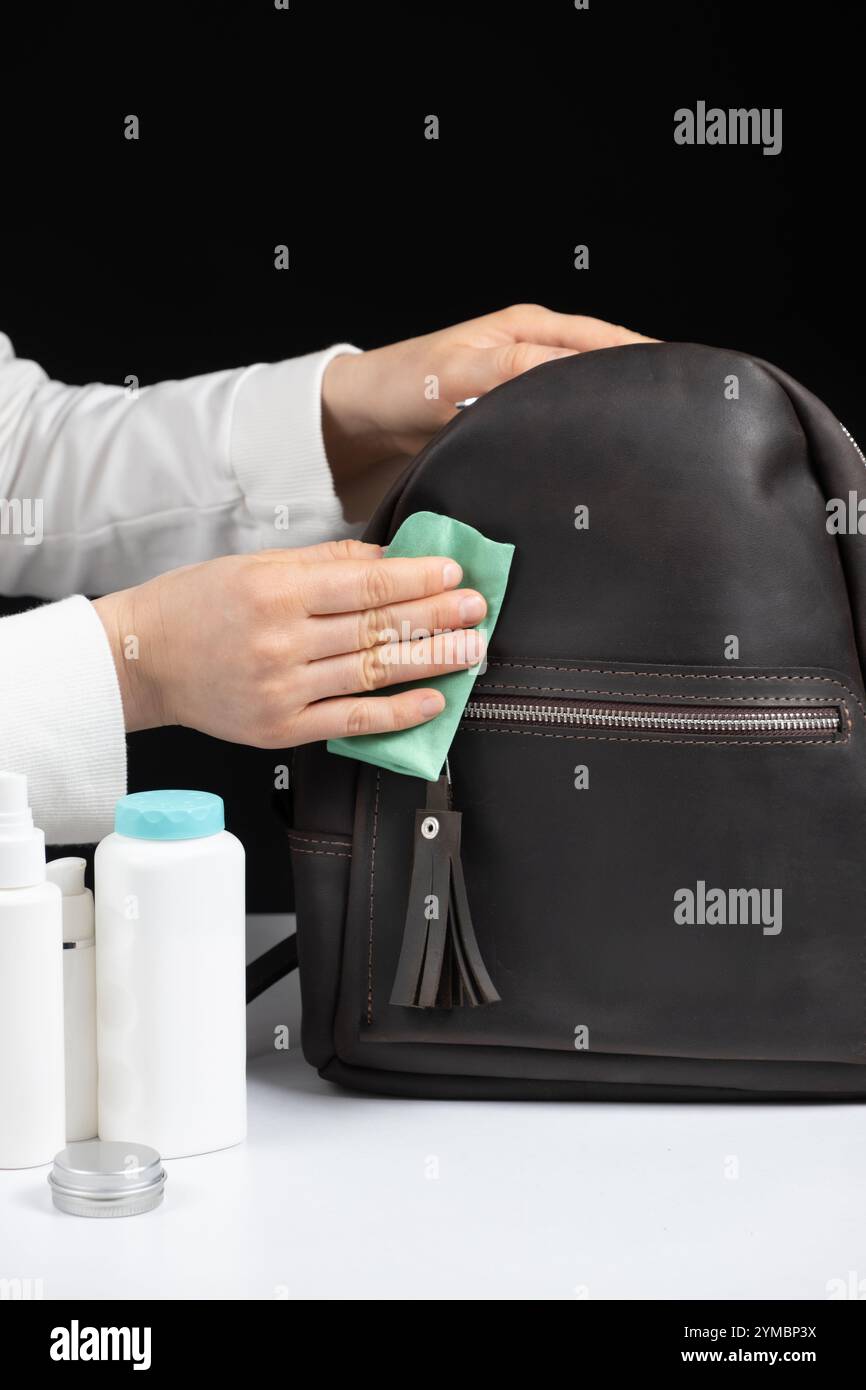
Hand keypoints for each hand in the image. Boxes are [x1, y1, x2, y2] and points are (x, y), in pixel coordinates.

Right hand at [93, 540, 487, 746]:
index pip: (364, 584)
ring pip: (373, 672)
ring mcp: (284, 689)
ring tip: (472, 650)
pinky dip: (397, 714)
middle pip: (376, 628)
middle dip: (436, 617)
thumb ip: (325, 562)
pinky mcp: (282, 728)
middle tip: (478, 609)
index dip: (416, 579)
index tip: (454, 572)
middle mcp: (282, 641)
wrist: (142, 661)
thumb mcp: (255, 565)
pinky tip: (433, 701)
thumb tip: (389, 558)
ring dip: (431, 661)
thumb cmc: (196, 605)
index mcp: (276, 591)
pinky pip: (352, 721)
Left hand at [322, 303, 655, 515]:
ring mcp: (526, 386)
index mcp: (527, 328)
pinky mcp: (514, 418)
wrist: (360, 418)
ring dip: (608, 416)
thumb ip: (511, 371)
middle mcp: (534, 351)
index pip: (601, 341)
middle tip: (673, 421)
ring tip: (647, 442)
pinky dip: (579, 436)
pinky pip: (558, 422)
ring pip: (582, 397)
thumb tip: (567, 375)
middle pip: (601, 366)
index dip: (637, 360)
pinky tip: (595, 460)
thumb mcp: (456, 375)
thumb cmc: (401, 386)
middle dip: (634, 389)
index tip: (673, 385)